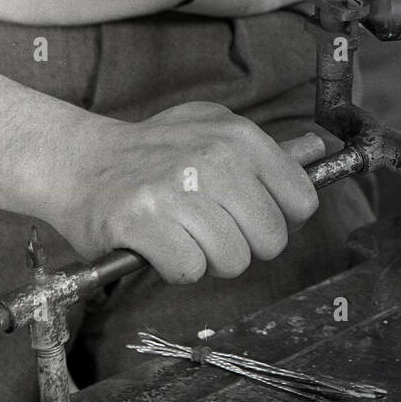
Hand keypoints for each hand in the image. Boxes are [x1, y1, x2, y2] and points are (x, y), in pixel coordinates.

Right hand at [52, 102, 325, 280]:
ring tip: (181, 232)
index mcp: (239, 136)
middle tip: (209, 226)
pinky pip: (189, 271)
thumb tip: (318, 152)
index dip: (277, 217)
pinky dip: (175, 268)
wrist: (82, 161)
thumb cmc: (153, 152)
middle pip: (270, 240)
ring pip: (232, 261)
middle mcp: (213, 158)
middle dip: (243, 244)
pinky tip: (160, 244)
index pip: (301, 201)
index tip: (249, 214)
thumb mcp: (211, 130)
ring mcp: (177, 189)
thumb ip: (264, 150)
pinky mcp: (142, 221)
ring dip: (207, 258)